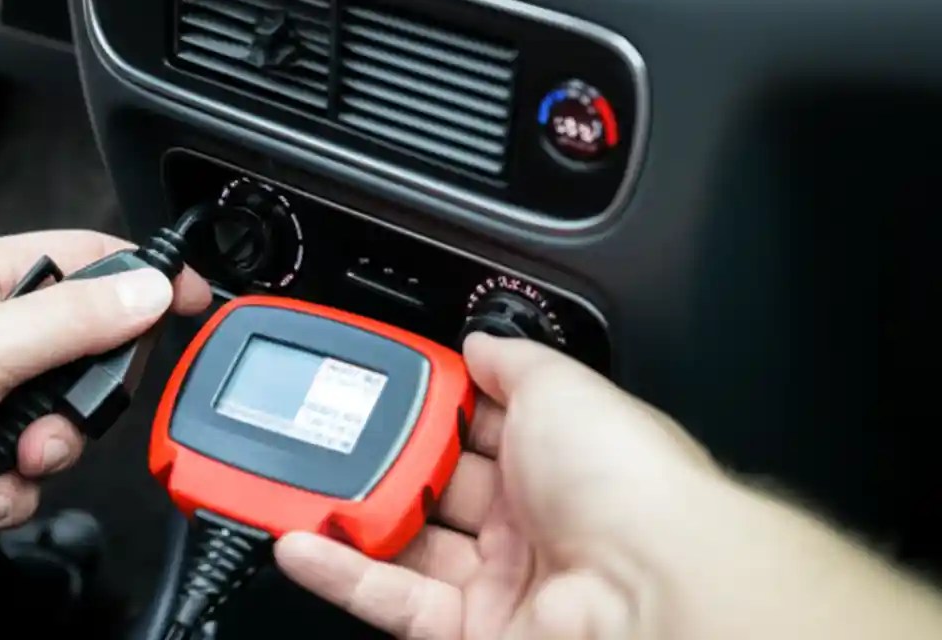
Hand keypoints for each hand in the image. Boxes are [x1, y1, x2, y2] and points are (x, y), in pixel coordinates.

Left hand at [0, 231, 210, 579]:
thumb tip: (150, 289)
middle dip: (86, 400)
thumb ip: (71, 322)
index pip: (94, 261)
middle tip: (61, 415)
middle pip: (89, 355)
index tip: (198, 302)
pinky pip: (24, 472)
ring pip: (61, 424)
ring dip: (47, 454)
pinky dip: (14, 490)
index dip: (149, 279)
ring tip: (7, 460)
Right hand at [274, 334, 721, 639]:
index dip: (428, 406)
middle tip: (336, 436)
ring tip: (302, 484)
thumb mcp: (563, 387)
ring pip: (405, 545)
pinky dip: (338, 572)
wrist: (648, 589)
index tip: (380, 389)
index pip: (477, 425)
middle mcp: (531, 523)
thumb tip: (479, 339)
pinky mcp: (469, 632)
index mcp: (559, 458)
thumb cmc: (628, 484)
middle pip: (436, 486)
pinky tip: (302, 540)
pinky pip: (390, 599)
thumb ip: (512, 361)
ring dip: (352, 516)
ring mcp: (501, 582)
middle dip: (386, 461)